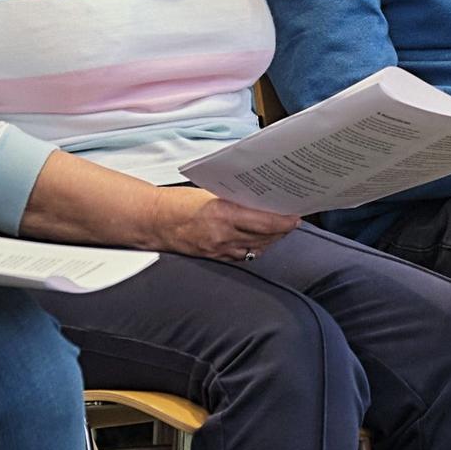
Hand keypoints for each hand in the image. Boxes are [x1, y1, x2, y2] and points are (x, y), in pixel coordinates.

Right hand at [148, 186, 298, 261]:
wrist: (154, 222)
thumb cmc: (178, 203)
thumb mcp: (209, 192)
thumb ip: (234, 198)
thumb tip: (258, 197)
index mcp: (222, 214)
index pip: (264, 221)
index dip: (283, 221)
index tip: (295, 216)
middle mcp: (223, 236)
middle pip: (264, 237)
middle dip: (281, 230)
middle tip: (293, 220)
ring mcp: (219, 250)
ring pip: (256, 248)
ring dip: (271, 239)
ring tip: (281, 229)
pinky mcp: (215, 257)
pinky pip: (242, 255)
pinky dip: (255, 247)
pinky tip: (260, 240)